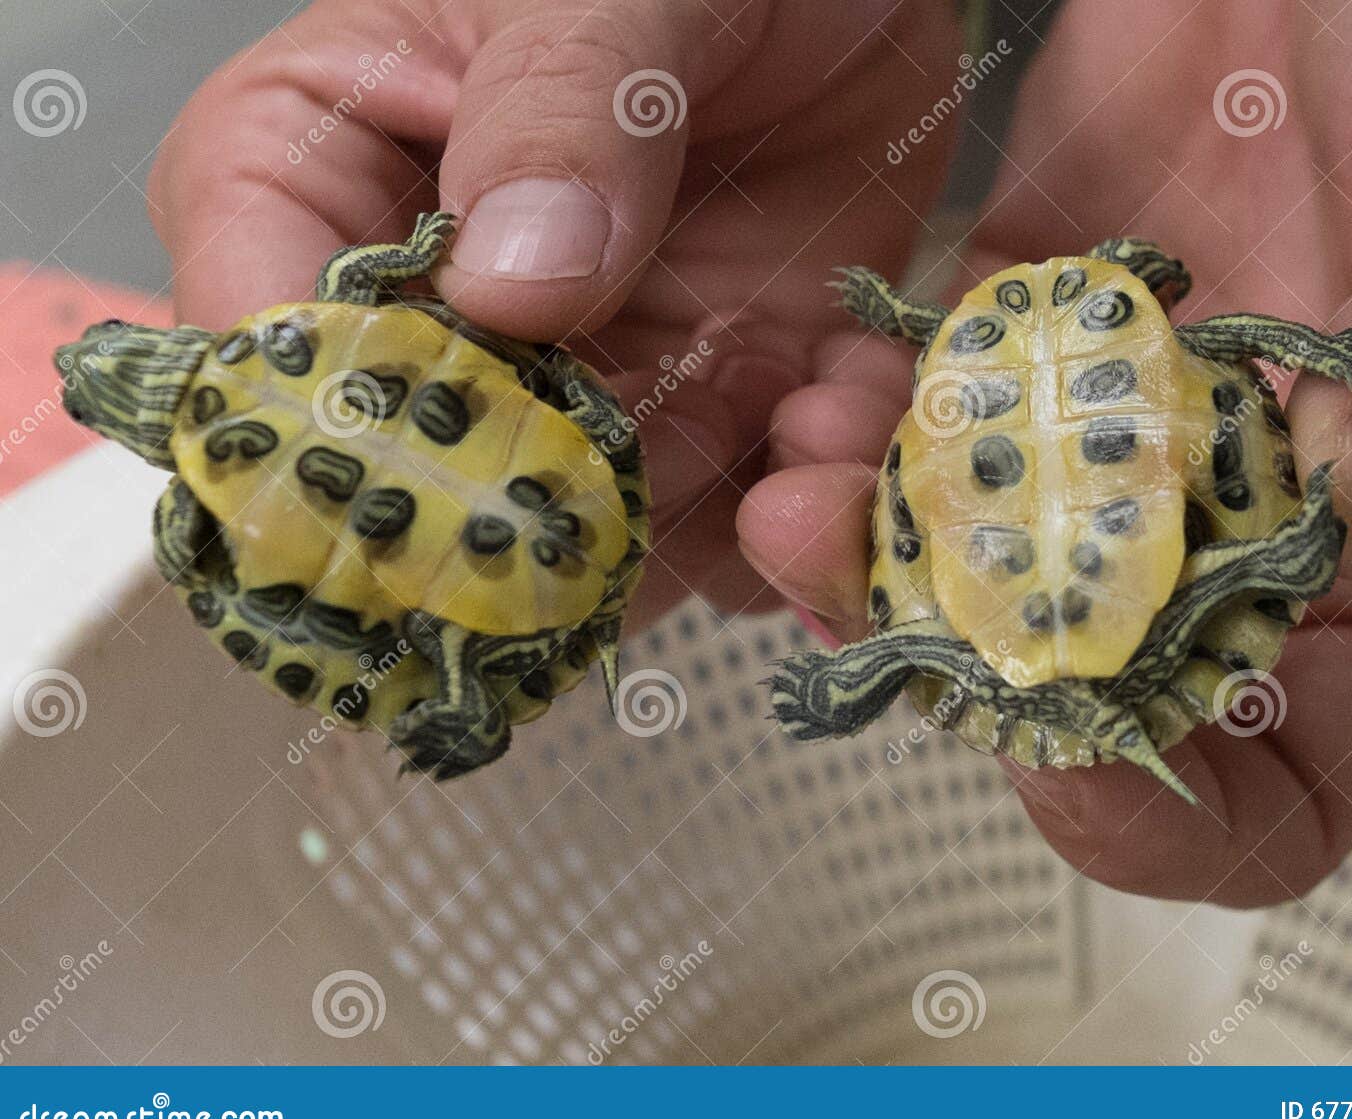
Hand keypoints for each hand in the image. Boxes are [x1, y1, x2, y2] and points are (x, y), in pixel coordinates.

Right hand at [149, 0, 960, 626]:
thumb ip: (558, 110)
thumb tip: (509, 290)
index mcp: (332, 158)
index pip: (258, 307)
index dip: (318, 415)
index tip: (419, 470)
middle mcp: (444, 299)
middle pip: (421, 469)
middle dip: (526, 513)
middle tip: (630, 499)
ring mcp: (580, 369)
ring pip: (578, 524)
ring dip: (689, 514)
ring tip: (789, 437)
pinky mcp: (705, 402)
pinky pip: (722, 508)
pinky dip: (788, 496)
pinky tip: (841, 410)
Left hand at [737, 1, 1351, 903]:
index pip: (1291, 786)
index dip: (1177, 819)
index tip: (1065, 774)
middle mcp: (1239, 549)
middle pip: (1084, 696)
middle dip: (955, 661)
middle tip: (850, 569)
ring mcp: (1118, 468)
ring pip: (974, 581)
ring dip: (872, 549)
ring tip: (811, 468)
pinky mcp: (1029, 377)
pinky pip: (925, 446)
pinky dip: (863, 437)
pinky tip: (825, 392)